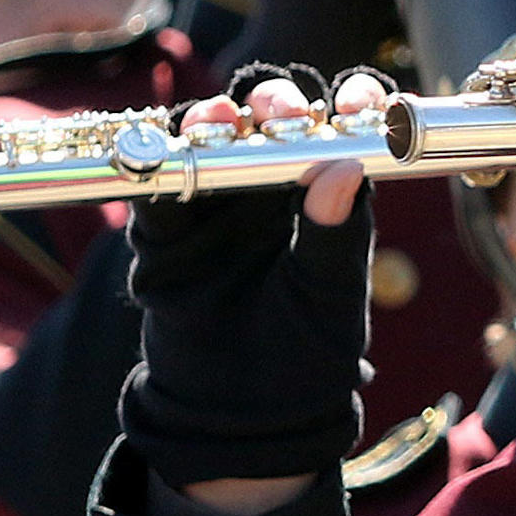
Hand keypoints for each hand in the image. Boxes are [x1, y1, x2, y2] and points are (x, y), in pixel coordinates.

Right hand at [119, 76, 374, 506]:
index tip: (358, 101)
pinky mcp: (166, 231)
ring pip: (214, 141)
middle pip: (274, 121)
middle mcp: (274, 187)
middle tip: (279, 109)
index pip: (344, 133)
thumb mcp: (328, 300)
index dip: (353, 106)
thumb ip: (334, 239)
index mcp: (328, 197)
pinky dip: (158, 166)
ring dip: (215, 119)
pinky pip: (157, 190)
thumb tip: (344, 169)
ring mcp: (218, 203)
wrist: (239, 414)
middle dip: (277, 101)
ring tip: (221, 118)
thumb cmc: (303, 356)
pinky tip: (167, 155)